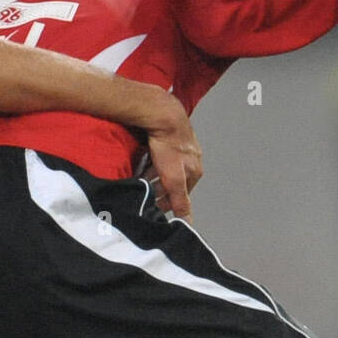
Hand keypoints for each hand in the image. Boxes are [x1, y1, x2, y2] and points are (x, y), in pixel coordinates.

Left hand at [142, 104, 202, 220]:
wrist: (162, 114)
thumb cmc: (169, 146)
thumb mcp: (174, 180)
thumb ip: (180, 202)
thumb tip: (188, 223)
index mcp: (196, 170)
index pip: (182, 195)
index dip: (167, 202)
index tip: (154, 207)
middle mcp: (193, 157)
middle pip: (175, 180)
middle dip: (160, 188)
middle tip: (145, 192)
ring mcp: (183, 144)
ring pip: (168, 166)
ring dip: (156, 174)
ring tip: (142, 177)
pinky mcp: (171, 134)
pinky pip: (163, 152)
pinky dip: (154, 160)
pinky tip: (144, 160)